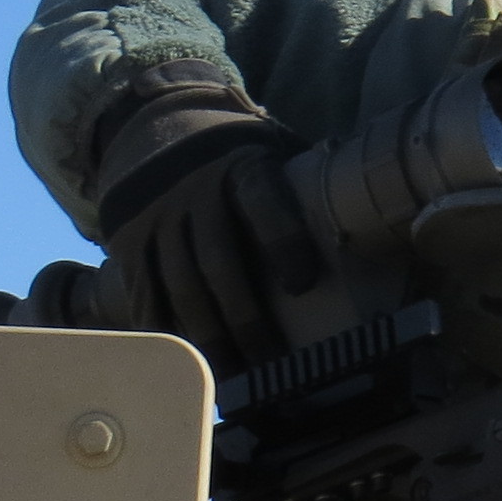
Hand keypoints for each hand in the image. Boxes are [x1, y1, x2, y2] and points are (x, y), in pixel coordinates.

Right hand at [89, 72, 324, 368]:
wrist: (157, 124)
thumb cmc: (238, 152)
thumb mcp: (275, 150)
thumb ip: (306, 185)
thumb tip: (372, 222)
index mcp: (244, 167)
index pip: (264, 204)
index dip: (284, 241)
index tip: (303, 283)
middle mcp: (196, 190)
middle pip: (220, 263)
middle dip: (247, 319)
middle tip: (272, 363)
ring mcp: (159, 215)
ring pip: (181, 285)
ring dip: (208, 336)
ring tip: (232, 376)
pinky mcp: (129, 237)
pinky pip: (143, 288)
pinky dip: (162, 326)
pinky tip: (183, 356)